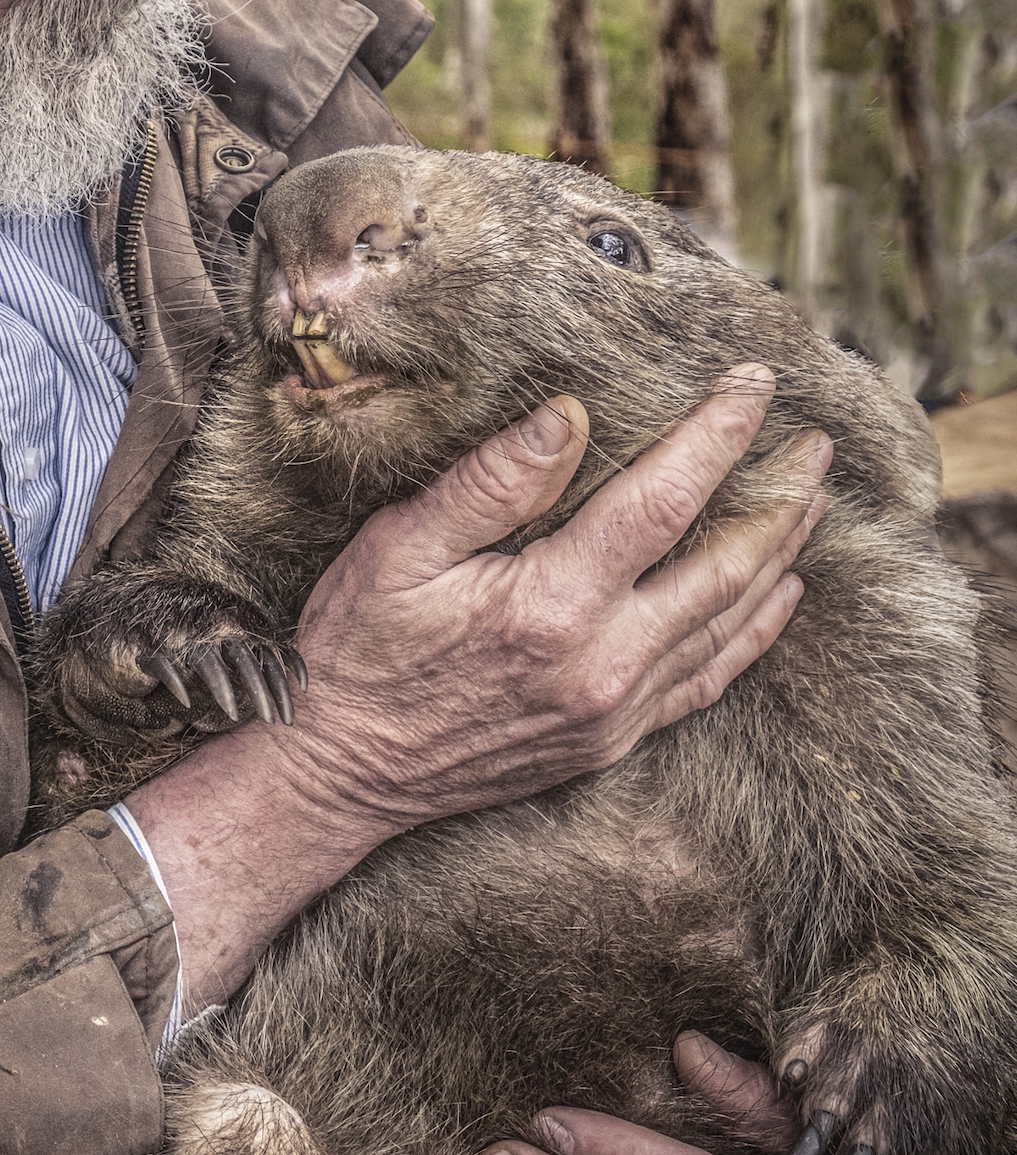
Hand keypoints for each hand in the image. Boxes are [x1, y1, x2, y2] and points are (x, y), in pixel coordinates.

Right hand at [282, 363, 826, 832]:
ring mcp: (614, 711)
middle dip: (778, 498)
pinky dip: (754, 634)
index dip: (716, 437)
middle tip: (816, 446)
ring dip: (779, 558)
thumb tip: (570, 415)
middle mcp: (602, 665)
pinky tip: (777, 596)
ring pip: (729, 625)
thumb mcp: (400, 549)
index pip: (662, 502)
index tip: (753, 384)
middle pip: (724, 567)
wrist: (338, 770)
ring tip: (811, 504)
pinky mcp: (611, 740)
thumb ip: (491, 482)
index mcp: (552, 606)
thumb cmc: (358, 650)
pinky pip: (708, 680)